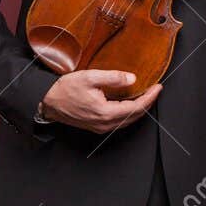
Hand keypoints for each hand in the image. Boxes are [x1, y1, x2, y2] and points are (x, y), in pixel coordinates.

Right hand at [39, 69, 160, 133]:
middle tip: (155, 90)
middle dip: (148, 103)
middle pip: (135, 116)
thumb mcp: (89, 77)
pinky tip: (130, 103)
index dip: (150, 97)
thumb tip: (132, 79)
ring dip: (139, 108)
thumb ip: (113, 77)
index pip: (137, 107)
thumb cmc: (64, 90)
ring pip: (128, 120)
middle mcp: (105, 124)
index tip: (158, 87)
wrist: (47, 101)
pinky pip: (119, 121)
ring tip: (146, 95)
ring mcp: (101, 127)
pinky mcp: (97, 126)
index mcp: (106, 113)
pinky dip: (129, 112)